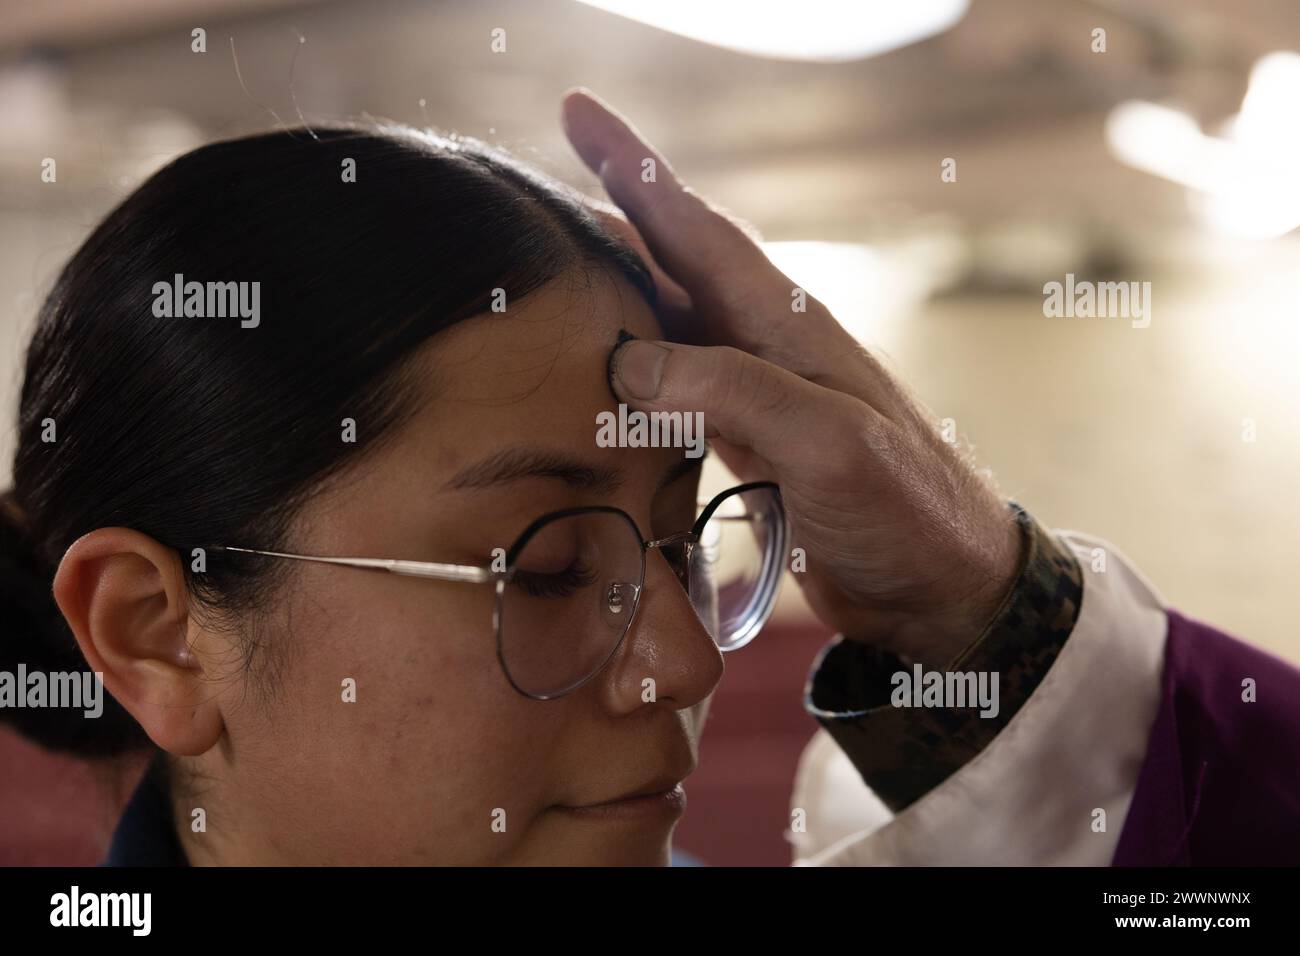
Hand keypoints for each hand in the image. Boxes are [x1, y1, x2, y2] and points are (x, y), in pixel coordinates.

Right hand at [561, 88, 1023, 668]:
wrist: (943, 584)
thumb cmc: (906, 507)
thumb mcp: (830, 443)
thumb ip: (737, 393)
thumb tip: (630, 360)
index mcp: (786, 326)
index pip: (694, 230)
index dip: (634, 171)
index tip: (578, 114)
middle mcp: (765, 347)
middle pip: (669, 264)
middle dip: (606, 218)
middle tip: (537, 191)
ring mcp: (755, 395)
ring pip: (665, 325)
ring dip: (611, 295)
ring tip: (552, 274)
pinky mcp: (749, 445)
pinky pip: (672, 391)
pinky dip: (629, 376)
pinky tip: (601, 379)